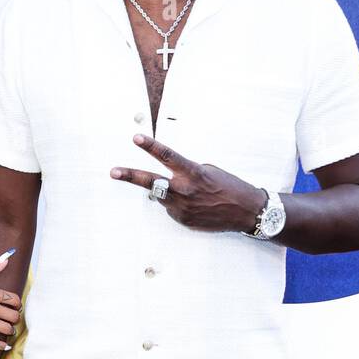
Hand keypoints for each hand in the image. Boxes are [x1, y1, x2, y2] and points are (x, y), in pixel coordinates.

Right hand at [0, 257, 21, 350]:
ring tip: (9, 329)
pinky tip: (5, 346)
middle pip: (14, 316)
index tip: (15, 305)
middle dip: (15, 317)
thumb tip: (6, 259)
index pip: (14, 300)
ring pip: (7, 329)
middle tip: (13, 317)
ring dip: (11, 330)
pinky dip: (1, 345)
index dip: (17, 303)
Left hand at [110, 133, 264, 232]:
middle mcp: (184, 191)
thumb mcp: (207, 171)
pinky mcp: (182, 220)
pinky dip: (180, 204)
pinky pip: (173, 208)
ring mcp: (181, 208)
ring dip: (168, 191)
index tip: (136, 138)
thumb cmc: (227, 186)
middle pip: (151, 182)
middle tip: (113, 171)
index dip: (150, 146)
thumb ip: (185, 172)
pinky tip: (197, 205)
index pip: (167, 156)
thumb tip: (168, 178)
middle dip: (130, 176)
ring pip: (161, 195)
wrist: (245, 211)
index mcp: (192, 173)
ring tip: (193, 193)